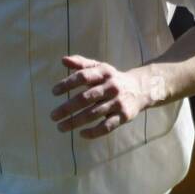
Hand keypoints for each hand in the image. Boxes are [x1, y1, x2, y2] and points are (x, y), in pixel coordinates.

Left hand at [50, 55, 164, 138]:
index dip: (67, 84)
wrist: (141, 89)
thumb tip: (62, 60)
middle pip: (86, 98)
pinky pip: (107, 126)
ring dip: (75, 122)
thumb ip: (81, 64)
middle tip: (53, 116)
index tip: (54, 92)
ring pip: (94, 114)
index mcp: (104, 73)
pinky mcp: (124, 116)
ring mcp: (118, 102)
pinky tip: (81, 134)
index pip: (83, 76)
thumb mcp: (100, 68)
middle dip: (67, 108)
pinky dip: (93, 132)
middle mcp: (111, 87)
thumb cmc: (112, 79)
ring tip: (60, 127)